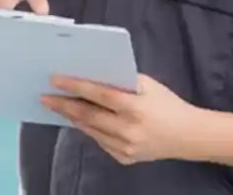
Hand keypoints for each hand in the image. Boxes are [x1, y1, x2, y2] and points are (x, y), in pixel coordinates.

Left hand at [41, 74, 205, 165]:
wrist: (188, 136)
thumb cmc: (167, 104)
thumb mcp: (149, 85)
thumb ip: (122, 81)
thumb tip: (92, 74)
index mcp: (135, 108)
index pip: (99, 95)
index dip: (76, 86)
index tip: (55, 79)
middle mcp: (128, 130)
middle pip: (89, 115)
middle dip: (64, 105)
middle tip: (45, 97)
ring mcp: (125, 147)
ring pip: (90, 130)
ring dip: (72, 117)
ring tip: (57, 106)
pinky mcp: (124, 158)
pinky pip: (100, 141)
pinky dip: (88, 129)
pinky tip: (78, 119)